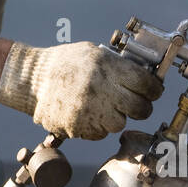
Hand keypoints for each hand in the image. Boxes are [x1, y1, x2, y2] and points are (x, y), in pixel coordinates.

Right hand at [0, 39, 162, 140]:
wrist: (32, 78)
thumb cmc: (65, 63)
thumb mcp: (94, 53)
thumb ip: (119, 66)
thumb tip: (145, 77)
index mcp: (107, 67)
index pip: (146, 84)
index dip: (154, 89)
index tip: (153, 91)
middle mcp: (100, 89)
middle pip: (139, 108)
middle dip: (141, 107)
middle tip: (136, 103)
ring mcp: (89, 110)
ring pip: (120, 123)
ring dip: (117, 117)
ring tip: (105, 106)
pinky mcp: (78, 127)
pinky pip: (100, 133)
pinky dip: (98, 126)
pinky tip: (89, 113)